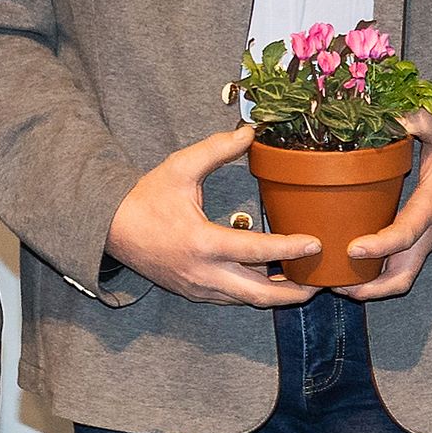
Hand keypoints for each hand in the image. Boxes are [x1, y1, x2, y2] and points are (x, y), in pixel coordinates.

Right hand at [106, 126, 320, 305]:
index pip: (256, 251)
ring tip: (304, 283)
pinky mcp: (194, 293)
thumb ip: (217, 149)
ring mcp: (198, 288)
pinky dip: (255, 292)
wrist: (111, 229)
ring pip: (247, 301)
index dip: (290, 249)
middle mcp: (203, 273)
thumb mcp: (180, 167)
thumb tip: (250, 132)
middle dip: (294, 293)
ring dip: (277, 295)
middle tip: (321, 280)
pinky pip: (232, 298)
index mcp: (202, 243)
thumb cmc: (146, 198)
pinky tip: (272, 281)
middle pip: (259, 294)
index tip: (316, 244)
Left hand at [342, 114, 431, 300]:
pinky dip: (375, 278)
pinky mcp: (421, 243)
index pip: (406, 234)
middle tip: (336, 284)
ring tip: (335, 284)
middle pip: (402, 275)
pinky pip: (399, 269)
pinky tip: (349, 270)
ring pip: (400, 279)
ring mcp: (425, 242)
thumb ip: (420, 120)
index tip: (352, 248)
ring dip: (370, 289)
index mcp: (431, 206)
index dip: (380, 245)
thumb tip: (392, 114)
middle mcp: (428, 232)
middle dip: (370, 288)